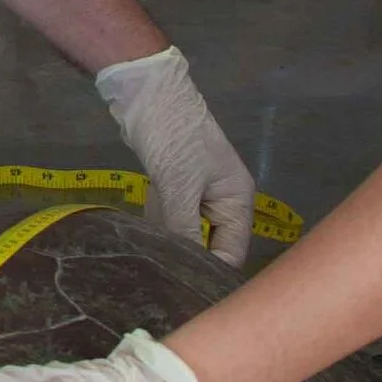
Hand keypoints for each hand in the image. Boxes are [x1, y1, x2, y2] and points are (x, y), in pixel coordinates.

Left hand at [96, 44, 257, 263]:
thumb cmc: (173, 137)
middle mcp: (224, 200)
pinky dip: (158, 220)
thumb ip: (184, 230)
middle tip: (161, 275)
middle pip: (210, 244)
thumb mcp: (179, 187)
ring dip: (168, 237)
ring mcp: (199, 192)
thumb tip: (186, 267)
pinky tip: (144, 226)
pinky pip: (171, 215)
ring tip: (150, 253)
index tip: (183, 287)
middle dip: (186, 255)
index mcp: (237, 200)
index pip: (231, 252)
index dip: (209, 271)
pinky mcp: (177, 184)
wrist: (148, 94)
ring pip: (187, 231)